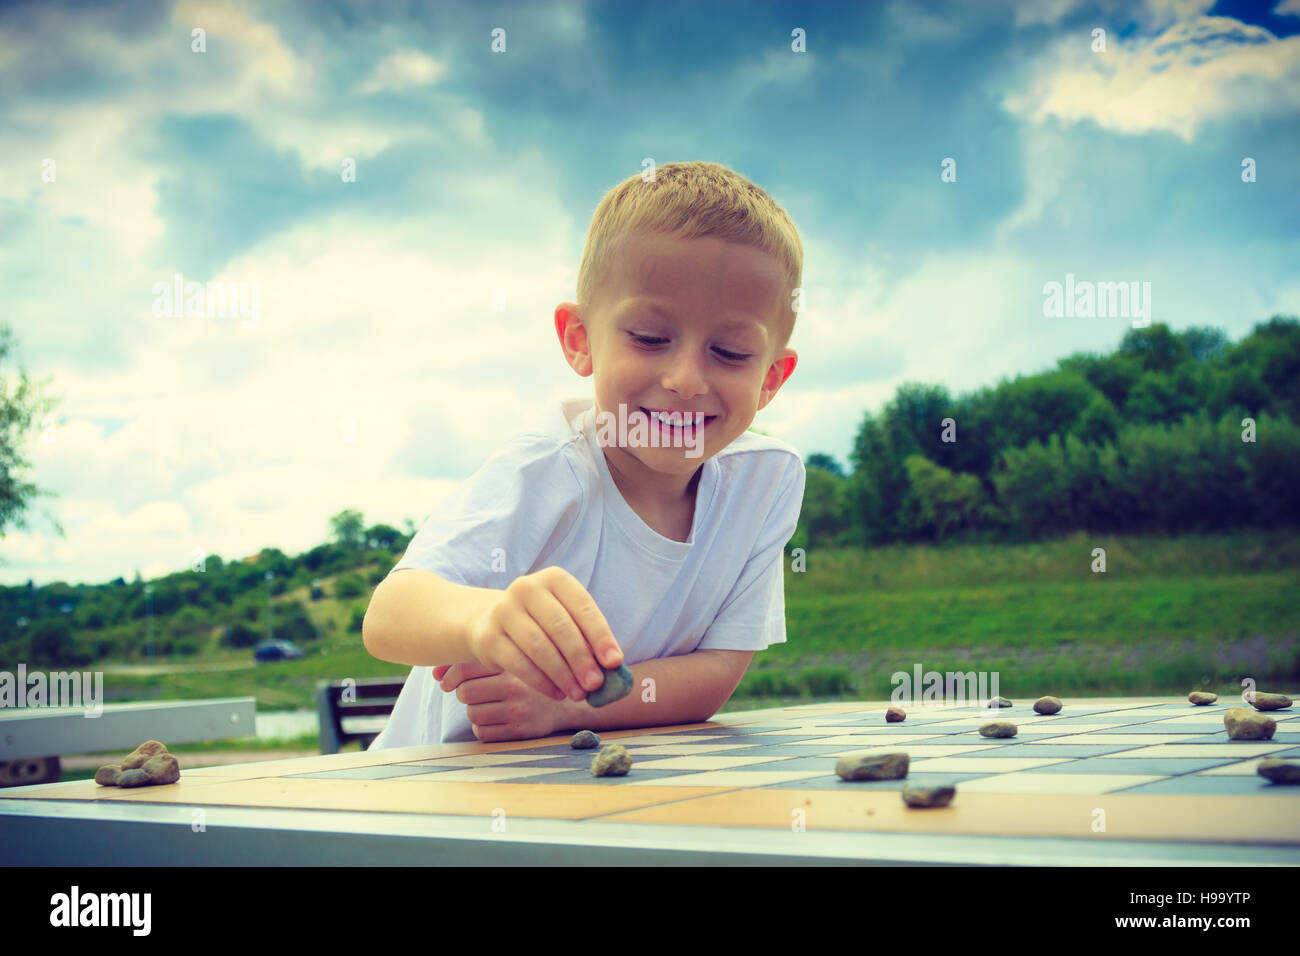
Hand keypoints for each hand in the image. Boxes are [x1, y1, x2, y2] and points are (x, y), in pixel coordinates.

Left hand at [434, 661, 568, 741]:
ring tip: (491, 705)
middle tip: (475, 692)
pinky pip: (483, 733)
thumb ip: (472, 662)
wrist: (568, 702)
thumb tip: (435, 673)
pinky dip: (484, 728)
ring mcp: (519, 711)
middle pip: (465, 693)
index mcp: (511, 662)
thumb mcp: (507, 662)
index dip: (449, 676)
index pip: (465, 668)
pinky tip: (497, 719)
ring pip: (472, 714)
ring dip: (474, 711)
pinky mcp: (520, 732)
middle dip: (464, 694)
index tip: (447, 681)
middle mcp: (516, 686)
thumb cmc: (529, 679)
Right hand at [465, 566, 622, 704]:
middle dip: (581, 659)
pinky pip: (519, 664)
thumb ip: (587, 638)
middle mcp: (526, 588)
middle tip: (596, 684)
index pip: (583, 607)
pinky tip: (557, 694)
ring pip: (539, 647)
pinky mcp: (488, 637)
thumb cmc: (542, 622)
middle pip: (561, 627)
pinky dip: (542, 682)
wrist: (489, 622)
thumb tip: (613, 668)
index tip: (615, 662)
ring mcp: (503, 610)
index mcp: (554, 578)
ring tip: (578, 694)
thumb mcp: (565, 619)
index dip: (601, 636)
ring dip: (563, 675)